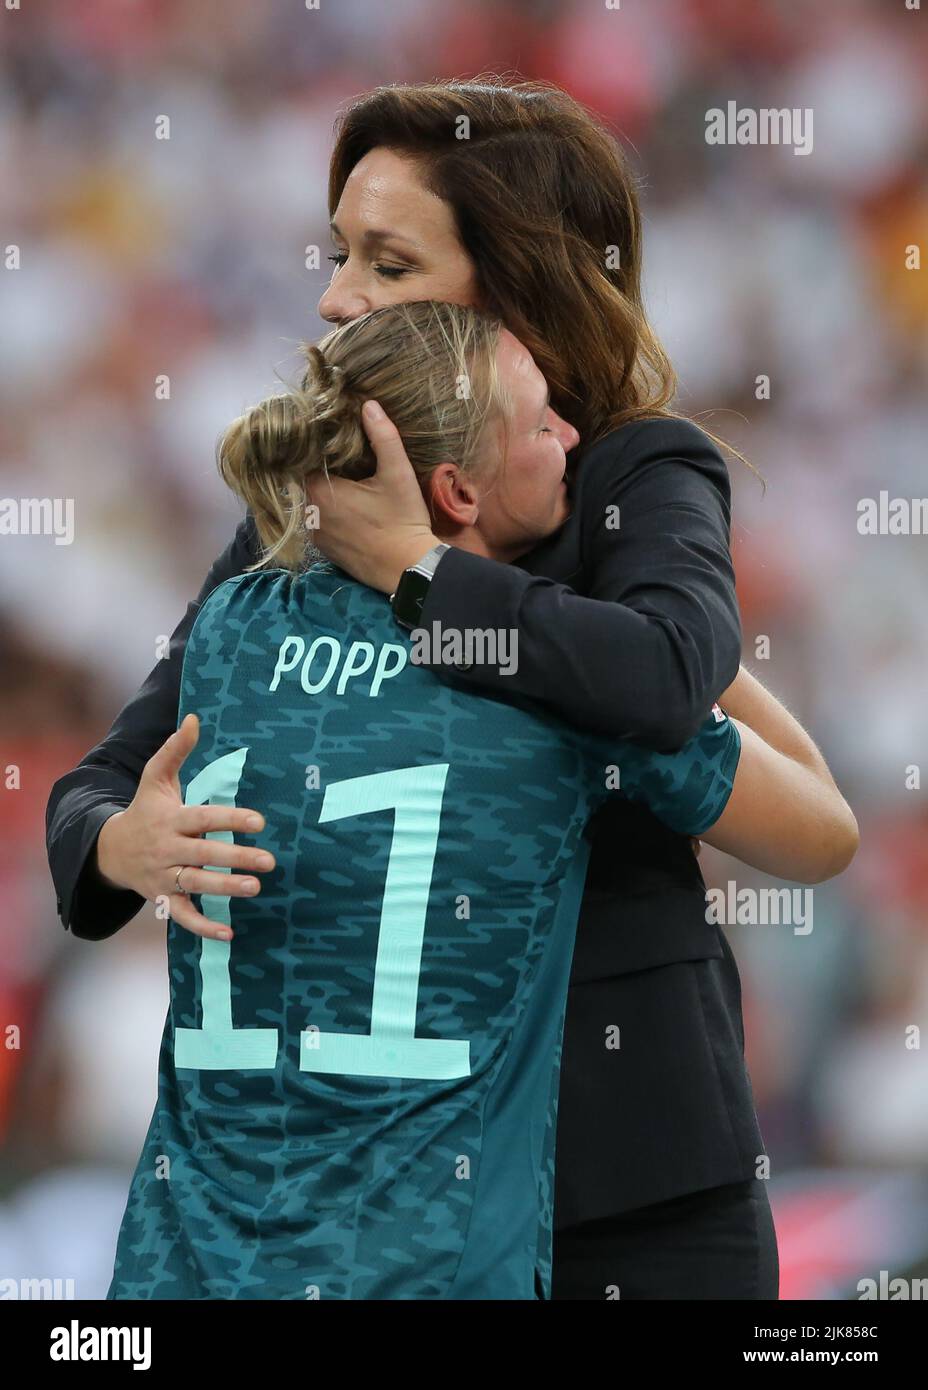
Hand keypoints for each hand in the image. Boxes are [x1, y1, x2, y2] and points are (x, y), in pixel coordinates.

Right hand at [95, 713, 274, 939]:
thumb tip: (194, 718)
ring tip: (256, 888)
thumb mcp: (154, 778)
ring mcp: (165, 876)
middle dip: (236, 858)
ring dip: (225, 889)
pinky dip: (202, 927)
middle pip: (204, 854)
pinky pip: (182, 915)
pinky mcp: (163, 898)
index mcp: (170, 819)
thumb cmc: (145, 809)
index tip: (259, 821)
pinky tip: (229, 934)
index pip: (204, 818)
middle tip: (269, 861)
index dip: (230, 819)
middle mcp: (168, 849)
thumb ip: (175, 749)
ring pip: (196, 884)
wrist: (110, 849)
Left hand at [304, 400, 439, 593]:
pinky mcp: (326, 552)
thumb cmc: (402, 519)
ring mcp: (316, 536)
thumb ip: (383, 437)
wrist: (408, 569)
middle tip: (346, 463)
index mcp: (320, 491)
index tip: (335, 444)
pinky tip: (352, 513)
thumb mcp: (398, 474)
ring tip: (349, 486)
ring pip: (313, 505)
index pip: (305, 461)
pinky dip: (331, 517)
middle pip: (308, 483)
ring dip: (327, 496)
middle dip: (324, 472)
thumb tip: (369, 405)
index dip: (319, 451)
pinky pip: (321, 525)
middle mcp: (310, 515)